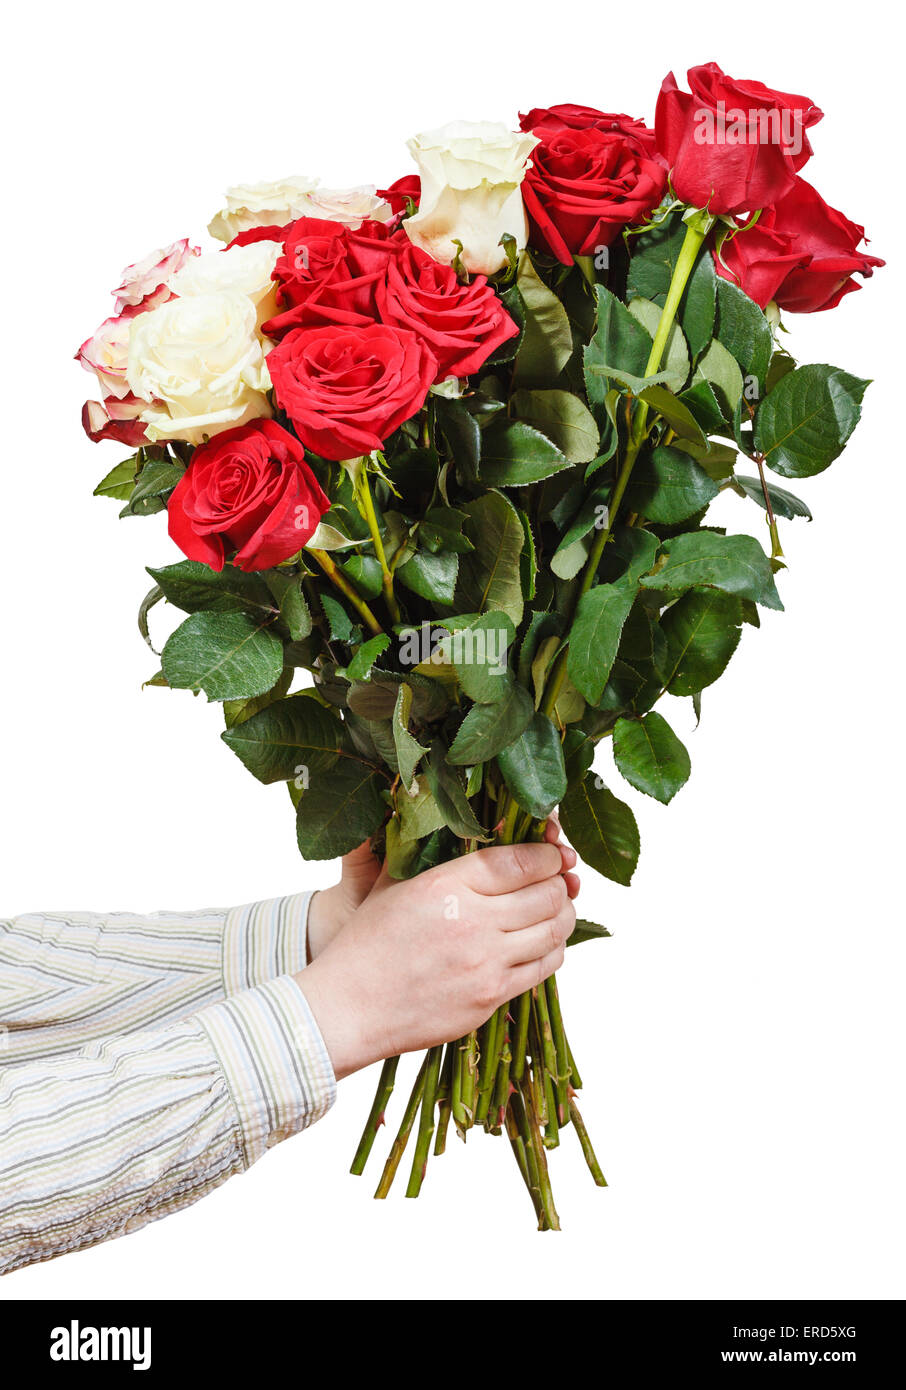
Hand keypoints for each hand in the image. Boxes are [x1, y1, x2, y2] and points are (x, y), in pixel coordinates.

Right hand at [296, 839, 576, 1079]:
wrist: (348, 1008)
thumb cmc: (365, 943)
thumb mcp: (391, 884)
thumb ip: (426, 853)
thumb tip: (456, 823)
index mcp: (446, 886)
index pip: (520, 861)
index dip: (547, 855)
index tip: (551, 853)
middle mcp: (472, 922)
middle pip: (547, 894)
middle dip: (561, 883)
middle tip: (560, 880)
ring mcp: (486, 964)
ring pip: (553, 931)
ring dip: (564, 915)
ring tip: (558, 908)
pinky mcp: (491, 997)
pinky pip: (543, 968)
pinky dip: (553, 950)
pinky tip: (544, 942)